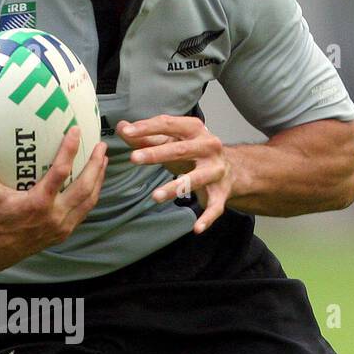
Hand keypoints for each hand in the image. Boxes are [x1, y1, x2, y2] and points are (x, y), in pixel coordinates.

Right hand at [0, 126, 107, 271]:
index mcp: (38, 203)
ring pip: (89, 200)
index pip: (60, 172)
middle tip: (101, 146)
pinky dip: (91, 195)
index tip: (76, 132)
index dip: (69, 150)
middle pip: (84, 187)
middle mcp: (54, 215)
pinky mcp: (64, 232)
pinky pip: (83, 211)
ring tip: (102, 161)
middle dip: (95, 165)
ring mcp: (62, 226)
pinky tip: (92, 183)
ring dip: (98, 179)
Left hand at [117, 115, 232, 233]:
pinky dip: (207, 218)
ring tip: (155, 196)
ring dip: (175, 188)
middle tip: (134, 158)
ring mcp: (216, 170)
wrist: (232, 168)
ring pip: (195, 179)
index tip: (126, 132)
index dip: (147, 128)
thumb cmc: (193, 152)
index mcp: (194, 129)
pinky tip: (196, 228)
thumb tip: (121, 127)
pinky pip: (215, 207)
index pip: (168, 124)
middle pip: (180, 150)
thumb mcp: (170, 142)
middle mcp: (208, 147)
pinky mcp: (221, 191)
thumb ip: (145, 136)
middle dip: (156, 154)